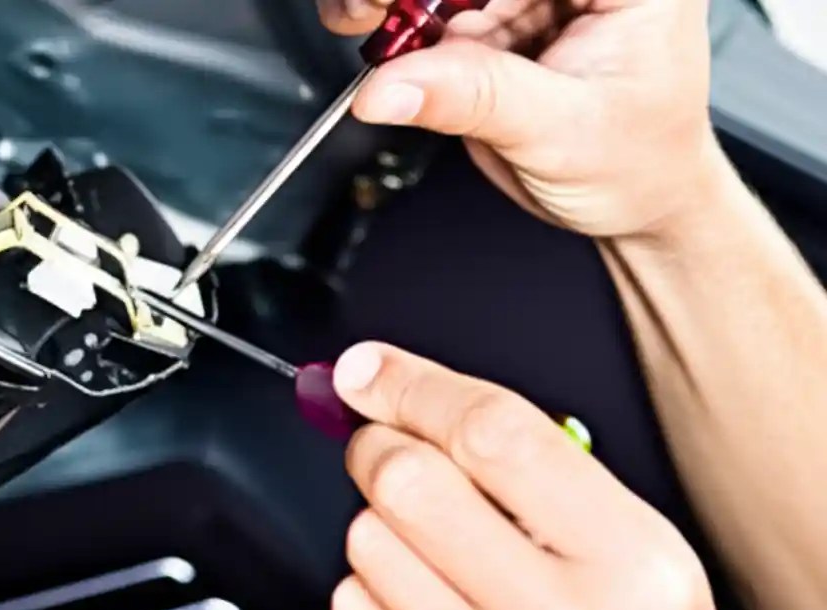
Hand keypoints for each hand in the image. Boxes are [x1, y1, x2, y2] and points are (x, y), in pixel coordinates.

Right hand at [316, 0, 726, 239]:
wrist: (635, 203)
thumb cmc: (637, 165)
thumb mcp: (557, 133)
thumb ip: (473, 98)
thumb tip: (390, 86)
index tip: (394, 3)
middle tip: (366, 10)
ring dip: (394, 4)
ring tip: (359, 20)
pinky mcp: (498, 18)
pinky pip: (436, 8)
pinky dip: (397, 23)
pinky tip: (382, 46)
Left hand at [328, 341, 738, 609]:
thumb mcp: (649, 578)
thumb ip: (556, 486)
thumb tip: (427, 404)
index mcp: (633, 570)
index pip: (493, 432)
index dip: (414, 384)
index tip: (368, 369)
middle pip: (407, 478)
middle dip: (380, 448)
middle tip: (391, 453)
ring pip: (366, 542)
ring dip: (385, 533)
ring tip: (444, 569)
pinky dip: (372, 599)